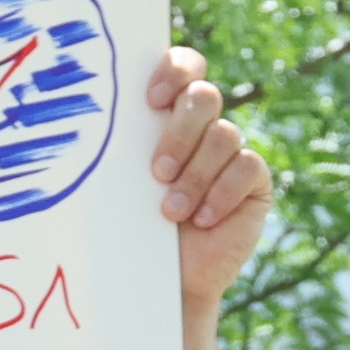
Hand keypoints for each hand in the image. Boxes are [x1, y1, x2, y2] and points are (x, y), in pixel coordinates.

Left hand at [147, 52, 268, 311]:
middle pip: (204, 96)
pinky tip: (203, 220)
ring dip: (195, 174)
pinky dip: (221, 193)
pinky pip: (246, 167)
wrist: (164, 282)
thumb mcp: (121, 185)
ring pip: (224, 134)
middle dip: (180, 132)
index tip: (150, 101)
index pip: (184, 66)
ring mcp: (231, 152)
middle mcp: (204, 126)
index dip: (174, 71)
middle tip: (157, 172)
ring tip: (172, 212)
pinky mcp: (254, 181)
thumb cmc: (134, 229)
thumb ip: (122, 147)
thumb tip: (96, 117)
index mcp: (169, 114)